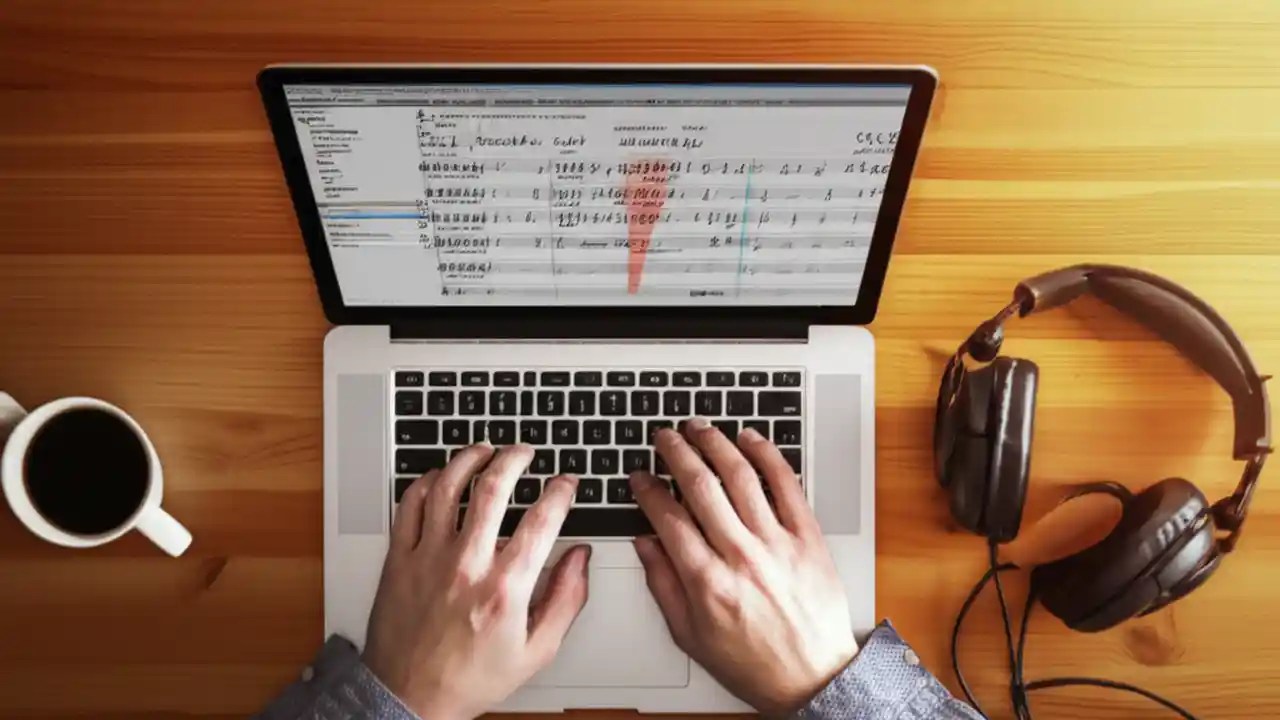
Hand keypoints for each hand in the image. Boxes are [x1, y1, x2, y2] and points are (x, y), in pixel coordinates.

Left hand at [363, 444, 590, 719]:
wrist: (409, 696)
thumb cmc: (469, 678)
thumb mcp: (537, 651)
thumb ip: (566, 599)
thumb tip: (580, 558)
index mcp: (505, 588)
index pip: (541, 520)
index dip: (560, 492)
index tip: (565, 483)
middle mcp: (466, 566)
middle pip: (492, 489)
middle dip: (514, 459)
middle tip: (524, 452)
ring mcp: (428, 558)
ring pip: (447, 488)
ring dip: (469, 459)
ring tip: (484, 450)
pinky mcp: (399, 560)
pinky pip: (409, 505)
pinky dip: (426, 483)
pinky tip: (441, 476)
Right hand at [631, 420, 856, 715]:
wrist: (814, 678)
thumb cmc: (755, 664)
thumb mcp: (690, 635)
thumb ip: (664, 585)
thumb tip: (645, 543)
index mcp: (707, 582)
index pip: (668, 518)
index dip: (648, 490)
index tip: (640, 477)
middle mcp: (741, 556)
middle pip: (700, 486)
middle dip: (676, 453)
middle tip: (664, 437)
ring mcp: (777, 543)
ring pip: (740, 476)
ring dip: (715, 444)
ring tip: (699, 427)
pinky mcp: (807, 537)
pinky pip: (786, 484)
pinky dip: (767, 455)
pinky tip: (750, 439)